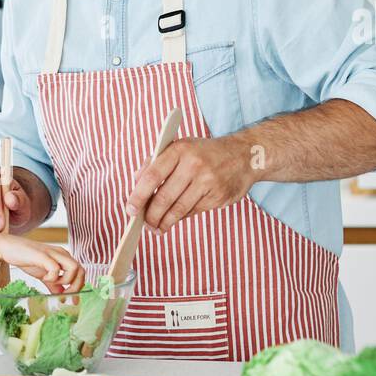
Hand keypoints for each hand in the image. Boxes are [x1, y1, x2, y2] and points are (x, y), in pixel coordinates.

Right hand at [0, 236, 84, 294]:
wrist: (9, 248)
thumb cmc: (27, 259)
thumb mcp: (44, 274)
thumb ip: (54, 285)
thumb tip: (63, 297)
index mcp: (64, 257)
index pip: (81, 272)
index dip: (79, 286)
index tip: (73, 299)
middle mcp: (62, 254)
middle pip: (81, 270)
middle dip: (76, 287)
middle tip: (65, 295)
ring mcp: (53, 253)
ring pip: (74, 268)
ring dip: (65, 281)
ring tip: (52, 283)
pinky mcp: (43, 255)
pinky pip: (56, 268)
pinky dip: (53, 277)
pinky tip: (44, 278)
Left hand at [126, 135, 256, 233]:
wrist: (245, 155)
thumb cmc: (205, 153)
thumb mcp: (181, 147)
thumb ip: (156, 162)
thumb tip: (135, 183)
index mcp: (180, 150)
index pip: (152, 175)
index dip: (138, 195)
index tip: (130, 210)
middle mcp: (194, 165)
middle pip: (164, 197)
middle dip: (151, 215)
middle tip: (144, 224)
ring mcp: (208, 181)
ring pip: (179, 209)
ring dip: (164, 222)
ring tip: (156, 228)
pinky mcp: (218, 196)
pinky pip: (193, 212)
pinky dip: (181, 218)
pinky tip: (174, 219)